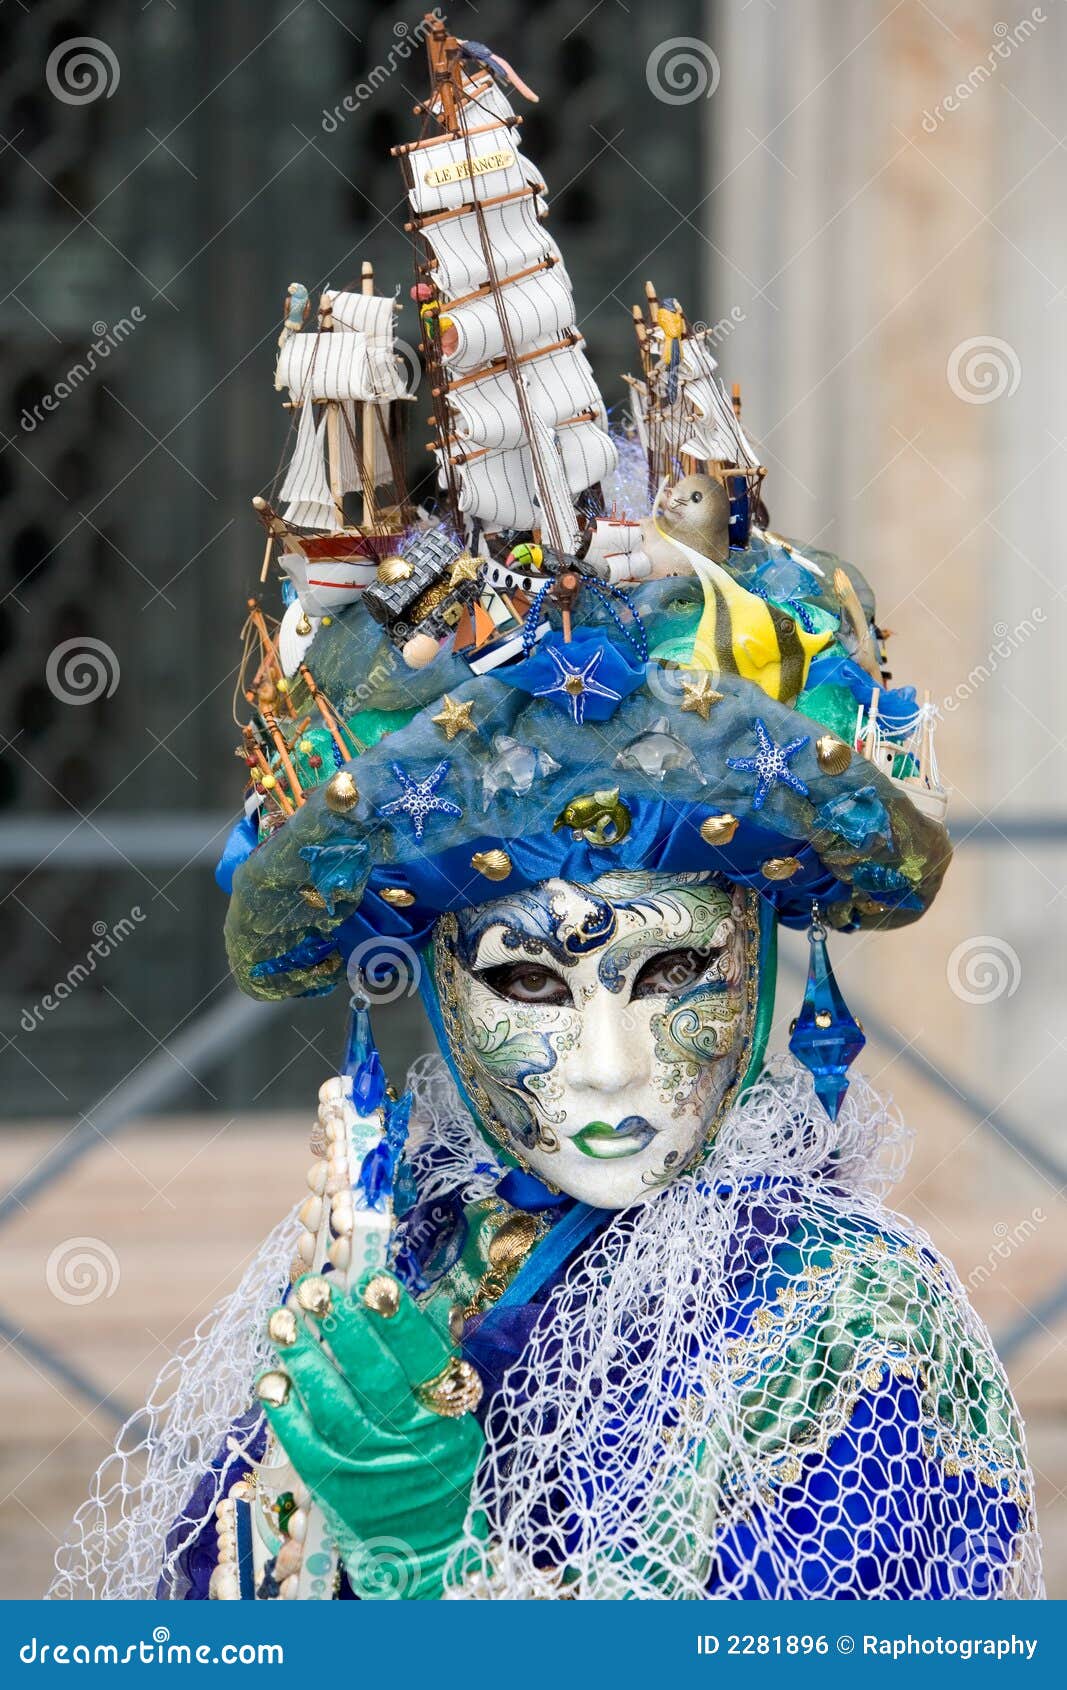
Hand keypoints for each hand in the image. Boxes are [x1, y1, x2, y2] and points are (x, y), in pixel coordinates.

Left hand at [257, 1269, 482, 1599]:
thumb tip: (438, 1301)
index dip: (400, 1321)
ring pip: (332, 1405)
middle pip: (372, 1376)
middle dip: (341, 1327)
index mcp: (442, 1414)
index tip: (375, 1279)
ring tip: (281, 1319)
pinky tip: (270, 1377)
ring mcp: (364, 1462)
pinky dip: (284, 1411)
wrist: (422, 1551)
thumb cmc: (437, 1466)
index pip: (423, 1359)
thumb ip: (441, 1361)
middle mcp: (405, 1438)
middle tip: (314, 1288)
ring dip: (304, 1359)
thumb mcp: (456, 1417)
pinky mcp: (329, 1484)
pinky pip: (303, 1443)